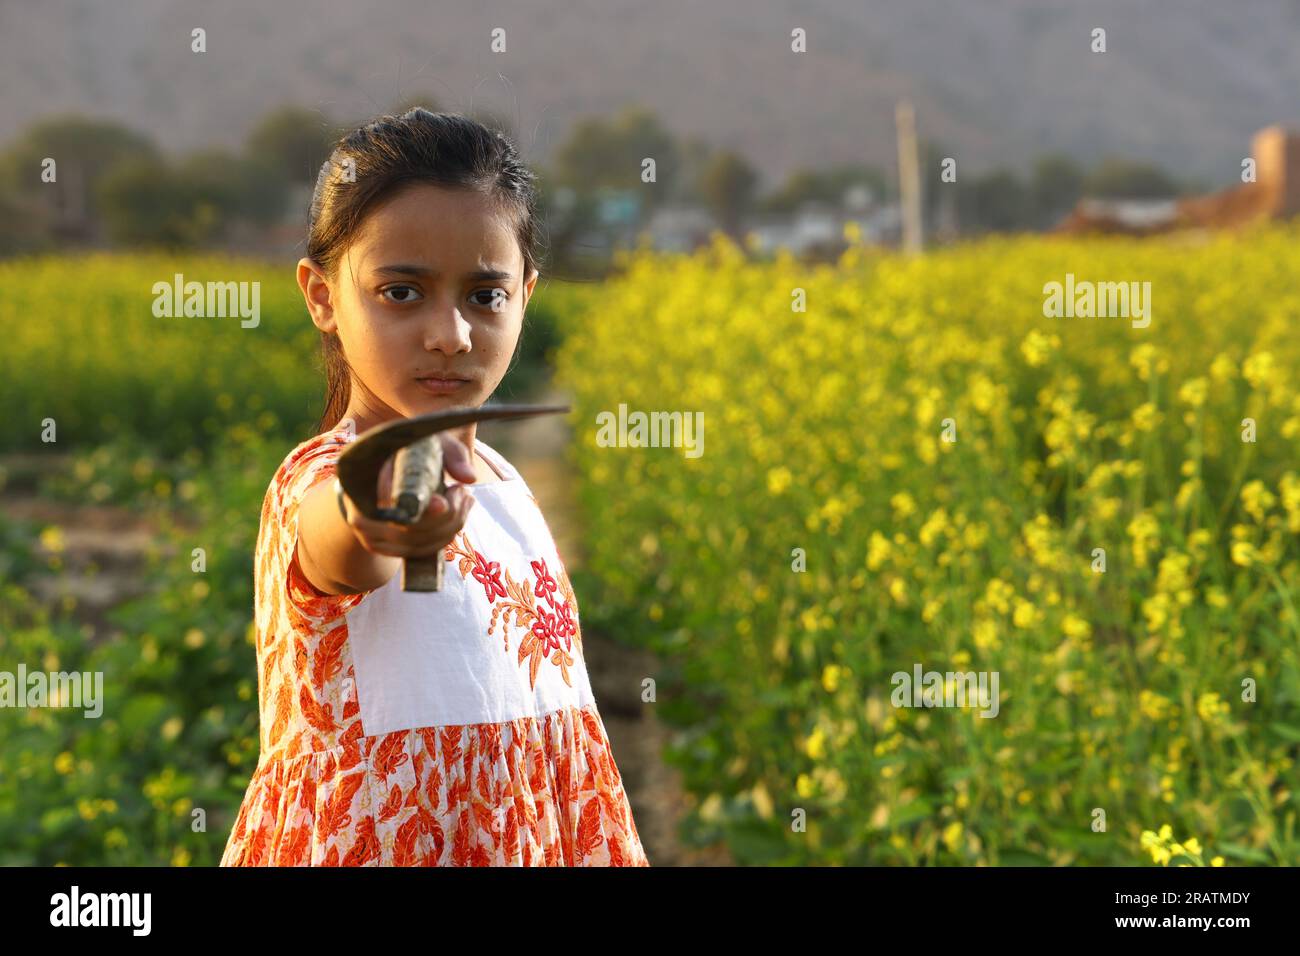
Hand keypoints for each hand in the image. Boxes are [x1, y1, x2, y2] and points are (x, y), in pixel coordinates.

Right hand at [338, 432, 479, 558]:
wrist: (380, 468)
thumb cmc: (411, 450)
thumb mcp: (431, 442)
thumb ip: (452, 454)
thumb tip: (469, 478)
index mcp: (366, 473)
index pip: (391, 497)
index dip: (420, 508)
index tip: (445, 504)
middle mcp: (359, 505)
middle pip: (408, 528)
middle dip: (447, 516)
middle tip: (463, 492)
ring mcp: (365, 529)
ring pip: (415, 543)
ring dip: (450, 527)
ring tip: (465, 501)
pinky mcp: (376, 545)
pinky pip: (414, 552)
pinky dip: (441, 539)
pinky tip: (456, 518)